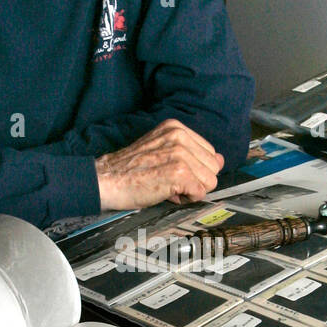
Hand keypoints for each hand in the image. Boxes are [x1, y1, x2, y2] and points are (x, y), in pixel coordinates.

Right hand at [96, 120, 223, 210]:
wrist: (106, 180)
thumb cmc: (131, 170)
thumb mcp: (161, 150)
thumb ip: (191, 153)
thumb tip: (220, 160)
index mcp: (176, 128)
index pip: (210, 153)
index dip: (195, 170)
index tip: (173, 172)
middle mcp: (180, 136)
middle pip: (213, 168)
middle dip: (196, 181)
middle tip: (169, 181)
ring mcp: (180, 153)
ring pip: (209, 181)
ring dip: (190, 190)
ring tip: (167, 186)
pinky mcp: (179, 172)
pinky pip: (199, 193)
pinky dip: (186, 199)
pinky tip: (167, 193)